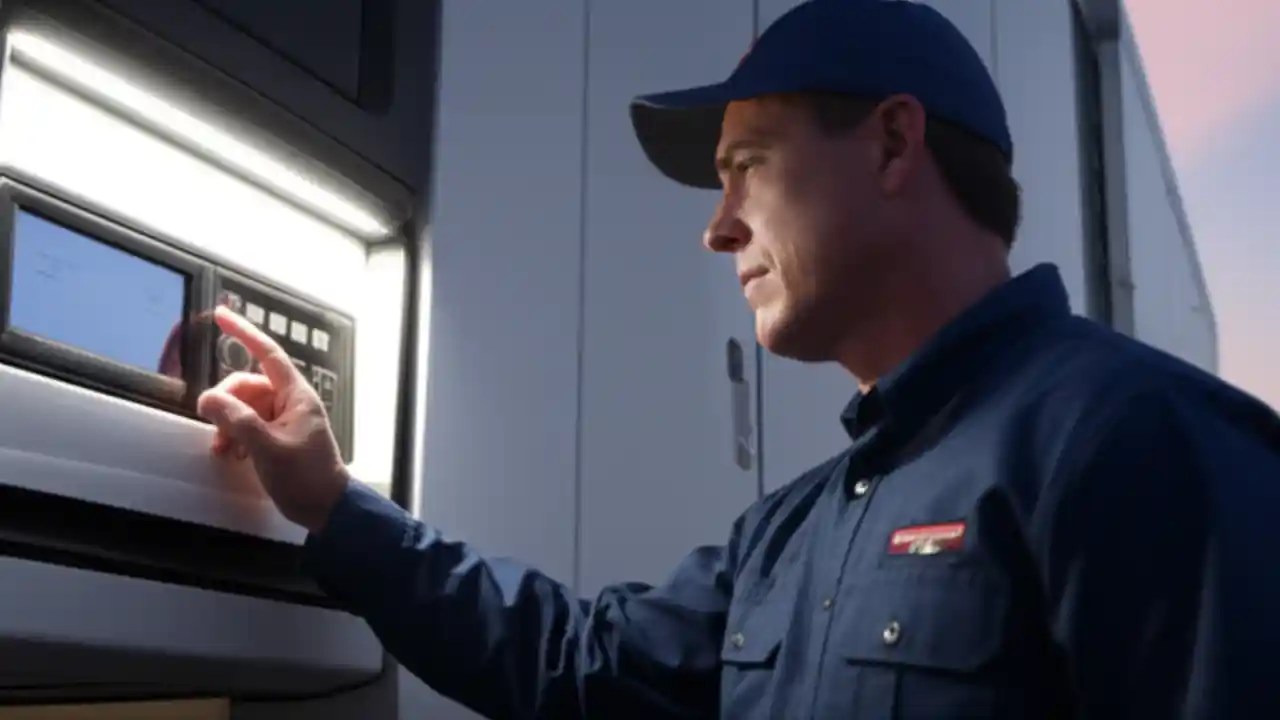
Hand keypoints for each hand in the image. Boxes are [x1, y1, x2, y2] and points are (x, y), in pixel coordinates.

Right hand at [196, 306, 349, 532]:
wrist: (326, 509)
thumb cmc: (305, 477)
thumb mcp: (267, 448)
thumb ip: (237, 420)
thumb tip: (208, 398)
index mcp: (296, 395)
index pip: (267, 354)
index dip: (244, 333)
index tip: (221, 315)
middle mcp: (290, 402)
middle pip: (247, 386)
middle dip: (226, 403)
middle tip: (214, 427)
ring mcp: (284, 420)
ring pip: (244, 408)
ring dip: (228, 425)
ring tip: (222, 449)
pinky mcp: (277, 438)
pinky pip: (249, 426)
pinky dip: (235, 437)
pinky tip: (231, 455)